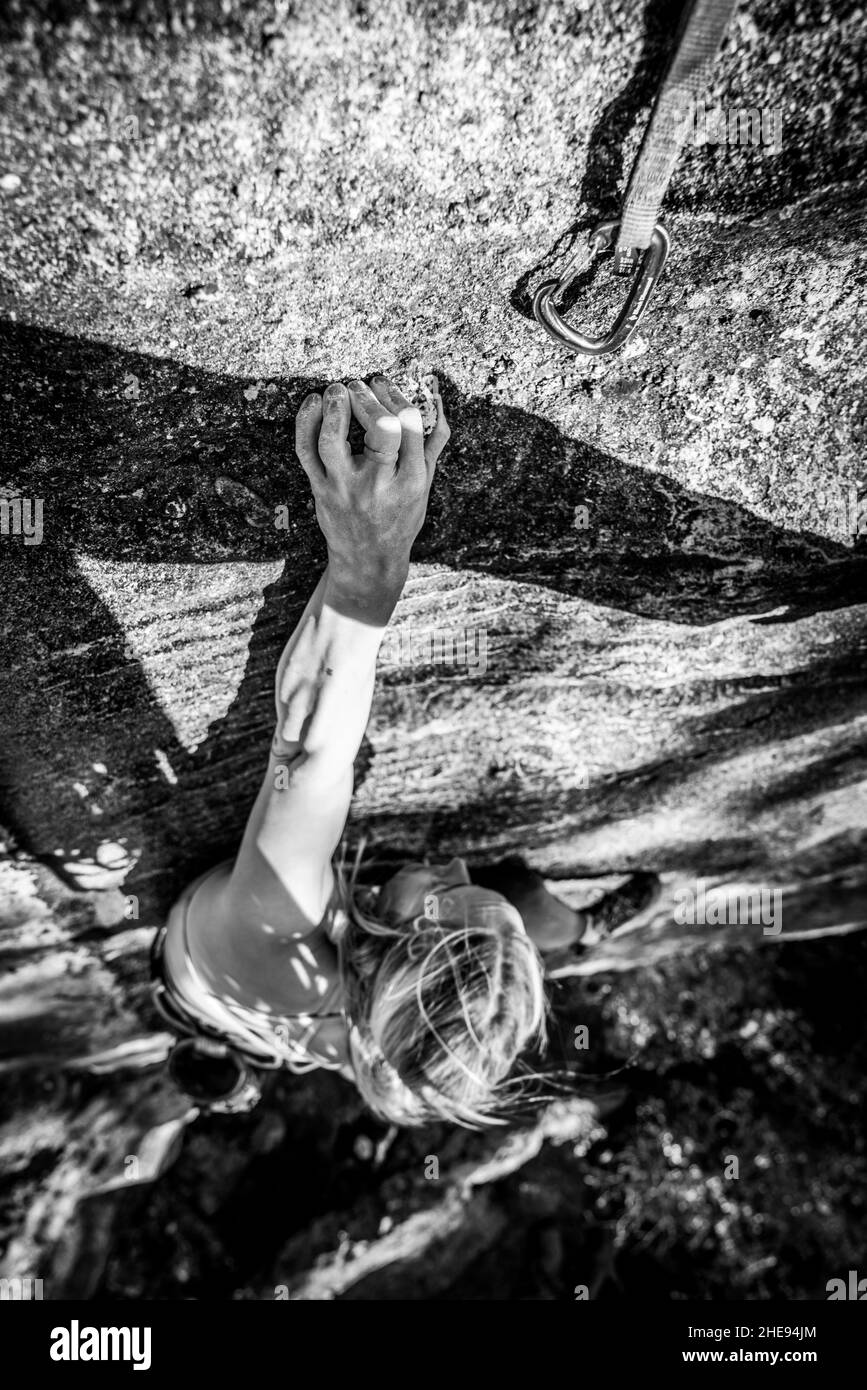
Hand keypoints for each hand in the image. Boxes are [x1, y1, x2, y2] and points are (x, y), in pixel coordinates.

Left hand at [294, 373, 449, 606]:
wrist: (367, 559)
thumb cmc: (400, 517)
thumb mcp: (424, 485)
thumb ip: (432, 442)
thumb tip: (437, 398)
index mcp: (410, 481)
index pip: (409, 427)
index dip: (396, 396)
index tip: (384, 384)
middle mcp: (379, 485)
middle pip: (379, 430)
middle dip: (367, 398)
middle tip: (359, 384)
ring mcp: (345, 488)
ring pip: (333, 440)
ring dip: (334, 407)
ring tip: (337, 389)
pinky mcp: (320, 489)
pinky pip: (306, 451)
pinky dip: (306, 422)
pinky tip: (314, 403)